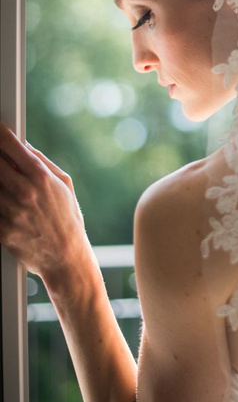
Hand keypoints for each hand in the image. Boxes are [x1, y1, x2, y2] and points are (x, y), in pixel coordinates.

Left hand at [0, 122, 87, 279]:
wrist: (66, 257)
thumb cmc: (67, 217)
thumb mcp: (64, 183)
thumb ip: (42, 162)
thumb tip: (22, 144)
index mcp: (40, 177)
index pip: (10, 145)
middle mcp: (24, 192)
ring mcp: (10, 212)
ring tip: (2, 181)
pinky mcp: (1, 230)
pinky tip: (1, 197)